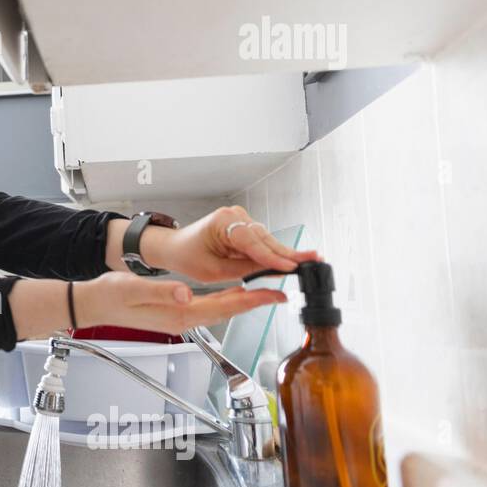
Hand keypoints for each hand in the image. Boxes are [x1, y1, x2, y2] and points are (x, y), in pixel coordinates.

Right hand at [73, 271, 287, 334]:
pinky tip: (234, 292)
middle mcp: (183, 319)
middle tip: (280, 292)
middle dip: (255, 301)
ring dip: (244, 300)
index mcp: (177, 314)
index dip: (250, 300)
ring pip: (221, 309)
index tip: (273, 294)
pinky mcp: (176, 313)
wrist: (93, 304)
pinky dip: (227, 299)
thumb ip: (160, 291)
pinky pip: (209, 307)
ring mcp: (180, 318)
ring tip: (265, 290)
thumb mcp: (132, 289)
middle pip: (228, 311)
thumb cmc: (109, 296)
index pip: (223, 307)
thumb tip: (186, 293)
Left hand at [141, 206, 319, 283]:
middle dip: (287, 253)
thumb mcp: (213, 270)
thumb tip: (271, 270)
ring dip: (284, 252)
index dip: (273, 257)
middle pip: (265, 238)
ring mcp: (240, 218)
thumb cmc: (187, 256)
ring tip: (307, 261)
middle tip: (312, 261)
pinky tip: (292, 259)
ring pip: (266, 239)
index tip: (291, 267)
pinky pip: (261, 240)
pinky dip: (273, 251)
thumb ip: (243, 269)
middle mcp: (233, 215)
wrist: (174, 247)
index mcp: (222, 222)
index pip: (252, 242)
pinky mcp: (243, 225)